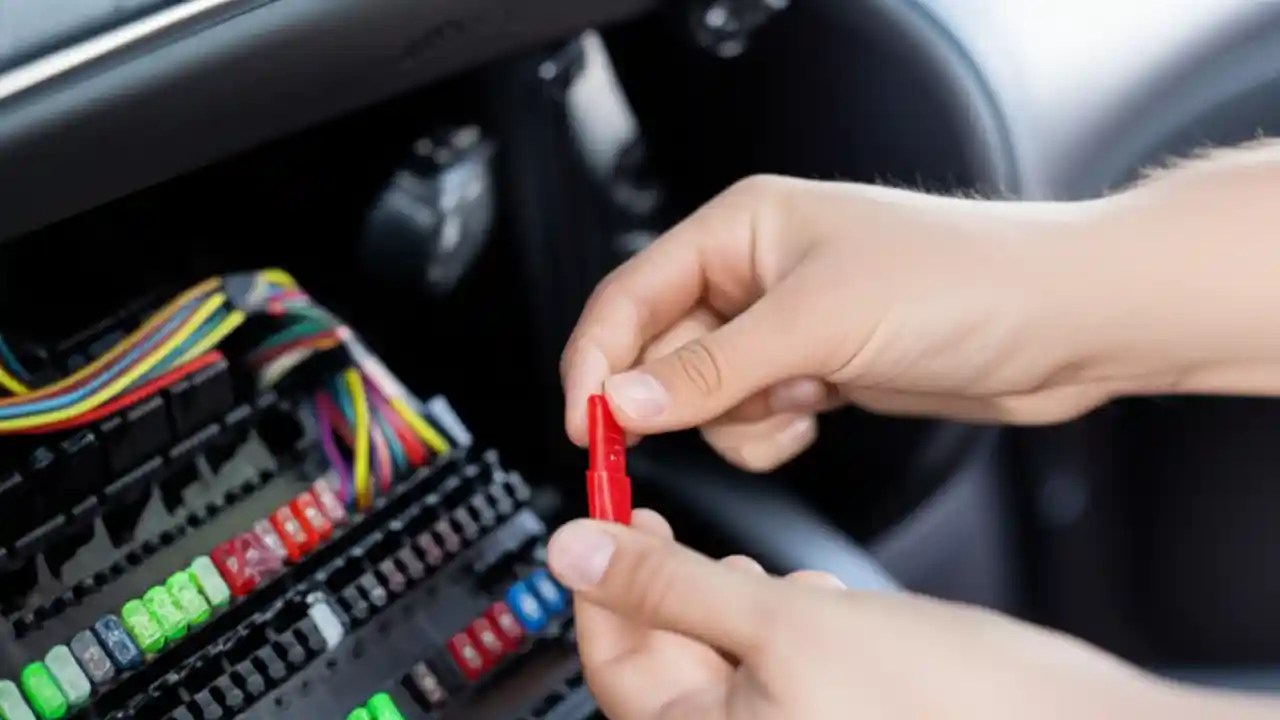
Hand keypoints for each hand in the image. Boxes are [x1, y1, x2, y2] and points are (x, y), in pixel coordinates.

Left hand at [548, 510, 1274, 719]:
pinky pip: (775, 668)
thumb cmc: (940, 699)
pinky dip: (779, 622)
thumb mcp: (780, 620)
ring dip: (723, 599)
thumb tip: (579, 554)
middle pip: (662, 659)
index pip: (611, 663)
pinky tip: (809, 597)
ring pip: (720, 657)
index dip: (596, 583)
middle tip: (652, 520)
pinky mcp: (831, 716)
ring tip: (743, 561)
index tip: (594, 521)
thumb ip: (670, 586)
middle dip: (662, 586)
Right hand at [561, 175, 1146, 470]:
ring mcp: (787, 326)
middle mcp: (756, 273)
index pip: (631, 297)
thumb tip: (623, 401)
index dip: (596, 360)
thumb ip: (712, 369)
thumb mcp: (819, 324)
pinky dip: (772, 430)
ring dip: (737, 419)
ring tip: (799, 401)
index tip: (583, 425)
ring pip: (706, 395)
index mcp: (741, 228)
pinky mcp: (817, 370)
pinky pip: (754, 416)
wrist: (1064, 322)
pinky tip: (819, 412)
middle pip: (662, 351)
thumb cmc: (963, 282)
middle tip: (699, 426)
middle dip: (678, 398)